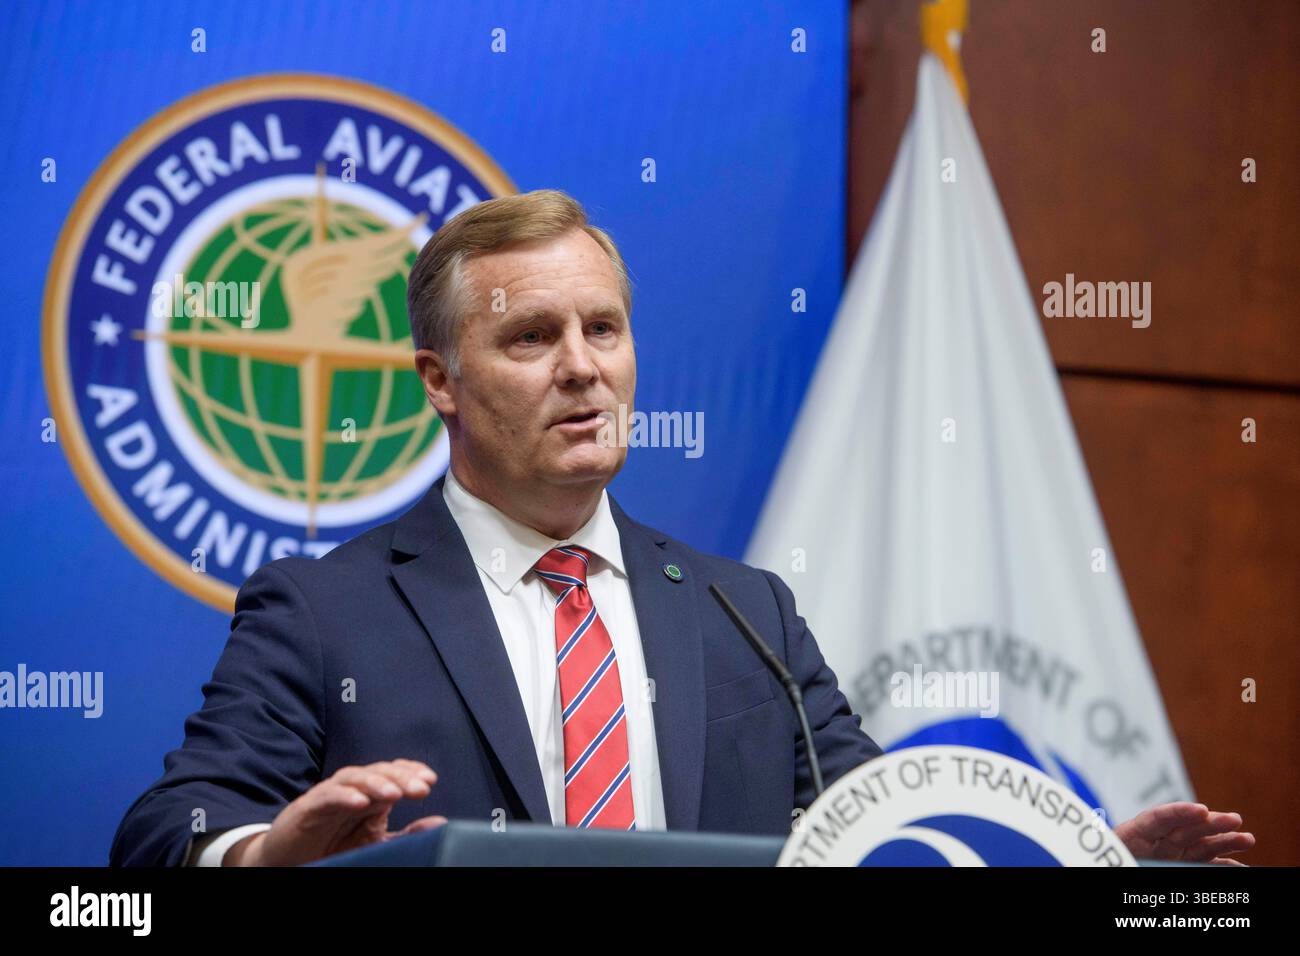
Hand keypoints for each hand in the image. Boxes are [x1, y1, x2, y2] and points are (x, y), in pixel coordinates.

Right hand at [230, 759, 446, 865]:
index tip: (430, 780)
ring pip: (354, 777)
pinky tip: (360, 801)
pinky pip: (327, 796)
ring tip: (393, 793)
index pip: (393, 773)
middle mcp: (352, 789)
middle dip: (400, 777)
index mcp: (370, 795)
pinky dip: (343, 796)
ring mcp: (329, 795)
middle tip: (420, 788)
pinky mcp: (308, 808)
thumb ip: (406, 834)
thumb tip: (441, 821)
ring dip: (375, 782)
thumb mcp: (375, 843)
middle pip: (378, 772)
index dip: (411, 771)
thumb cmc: (333, 848)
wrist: (288, 860)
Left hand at [1113, 802, 1254, 864]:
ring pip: (1199, 845)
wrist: (1100, 866)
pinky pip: (1203, 863)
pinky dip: (1222, 864)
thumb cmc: (1104, 862)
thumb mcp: (1110, 855)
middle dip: (1210, 823)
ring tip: (1247, 838)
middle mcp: (1154, 843)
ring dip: (1224, 841)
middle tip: (1235, 819)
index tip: (1202, 810)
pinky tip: (1240, 865)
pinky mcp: (1179, 864)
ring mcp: (1169, 854)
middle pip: (1184, 830)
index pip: (1157, 818)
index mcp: (1131, 835)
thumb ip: (1120, 854)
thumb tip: (1124, 855)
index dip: (1180, 812)